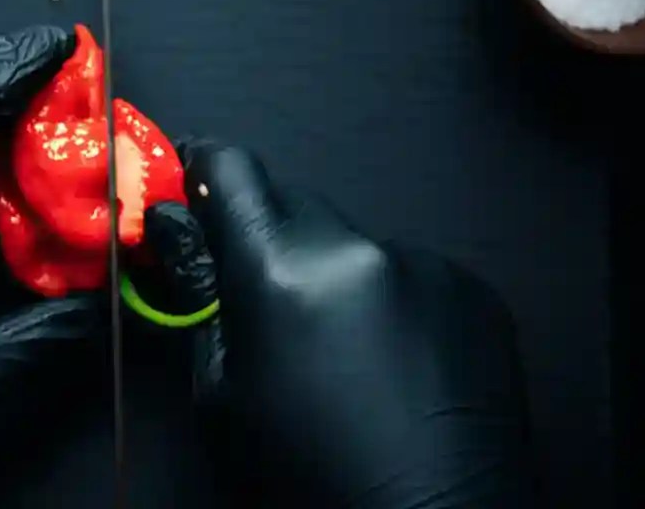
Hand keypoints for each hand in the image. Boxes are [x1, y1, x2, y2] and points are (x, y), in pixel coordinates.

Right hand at [145, 140, 536, 507]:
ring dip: (326, 270)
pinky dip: (382, 298)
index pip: (231, 168)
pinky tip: (386, 360)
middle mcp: (360, 248)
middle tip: (252, 296)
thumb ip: (198, 295)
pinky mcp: (474, 291)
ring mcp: (426, 265)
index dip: (199, 171)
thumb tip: (170, 225)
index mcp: (286, 270)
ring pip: (348, 239)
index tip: (185, 192)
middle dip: (261, 235)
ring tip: (332, 348)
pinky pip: (405, 271)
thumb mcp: (224, 395)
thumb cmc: (309, 476)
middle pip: (289, 200)